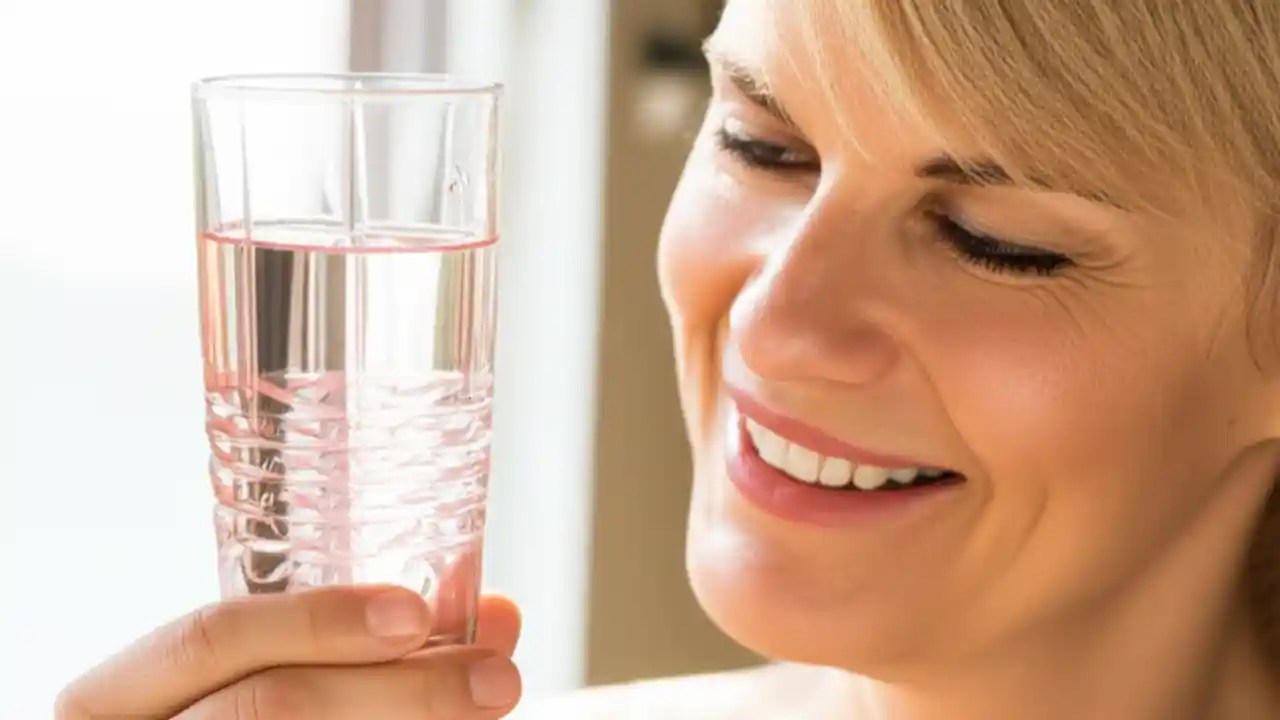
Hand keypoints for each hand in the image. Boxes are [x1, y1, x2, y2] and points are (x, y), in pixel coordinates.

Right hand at [55, 586, 522, 718]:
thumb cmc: (237, 713)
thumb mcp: (267, 677)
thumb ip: (367, 649)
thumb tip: (497, 616)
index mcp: (118, 698)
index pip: (209, 637)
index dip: (314, 620)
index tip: (416, 612)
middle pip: (270, 706)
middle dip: (398, 688)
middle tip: (497, 678)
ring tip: (490, 706)